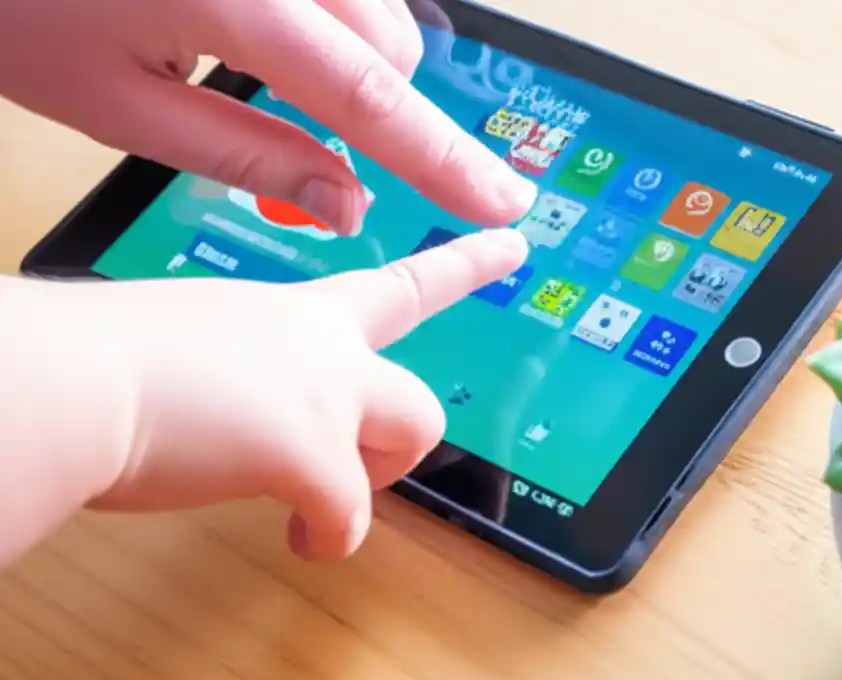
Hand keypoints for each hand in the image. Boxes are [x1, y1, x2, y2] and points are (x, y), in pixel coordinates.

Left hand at [0, 0, 533, 232]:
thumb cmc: (19, 8)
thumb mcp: (118, 105)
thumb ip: (251, 156)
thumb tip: (350, 204)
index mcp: (235, 0)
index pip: (371, 97)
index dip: (443, 160)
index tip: (499, 203)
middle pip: (394, 46)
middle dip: (386, 111)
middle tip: (335, 149)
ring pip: (380, 8)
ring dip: (363, 60)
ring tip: (277, 72)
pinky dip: (340, 19)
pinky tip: (274, 27)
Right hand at [67, 229, 525, 560]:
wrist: (74, 377)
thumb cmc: (105, 358)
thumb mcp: (189, 340)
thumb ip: (235, 369)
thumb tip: (224, 412)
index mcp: (294, 314)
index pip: (397, 285)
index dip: (462, 266)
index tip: (513, 246)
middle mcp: (324, 348)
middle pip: (419, 396)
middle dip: (396, 444)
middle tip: (348, 466)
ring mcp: (327, 396)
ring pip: (410, 438)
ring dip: (371, 480)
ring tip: (309, 498)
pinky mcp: (311, 454)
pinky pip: (350, 517)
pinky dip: (328, 540)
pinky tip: (297, 539)